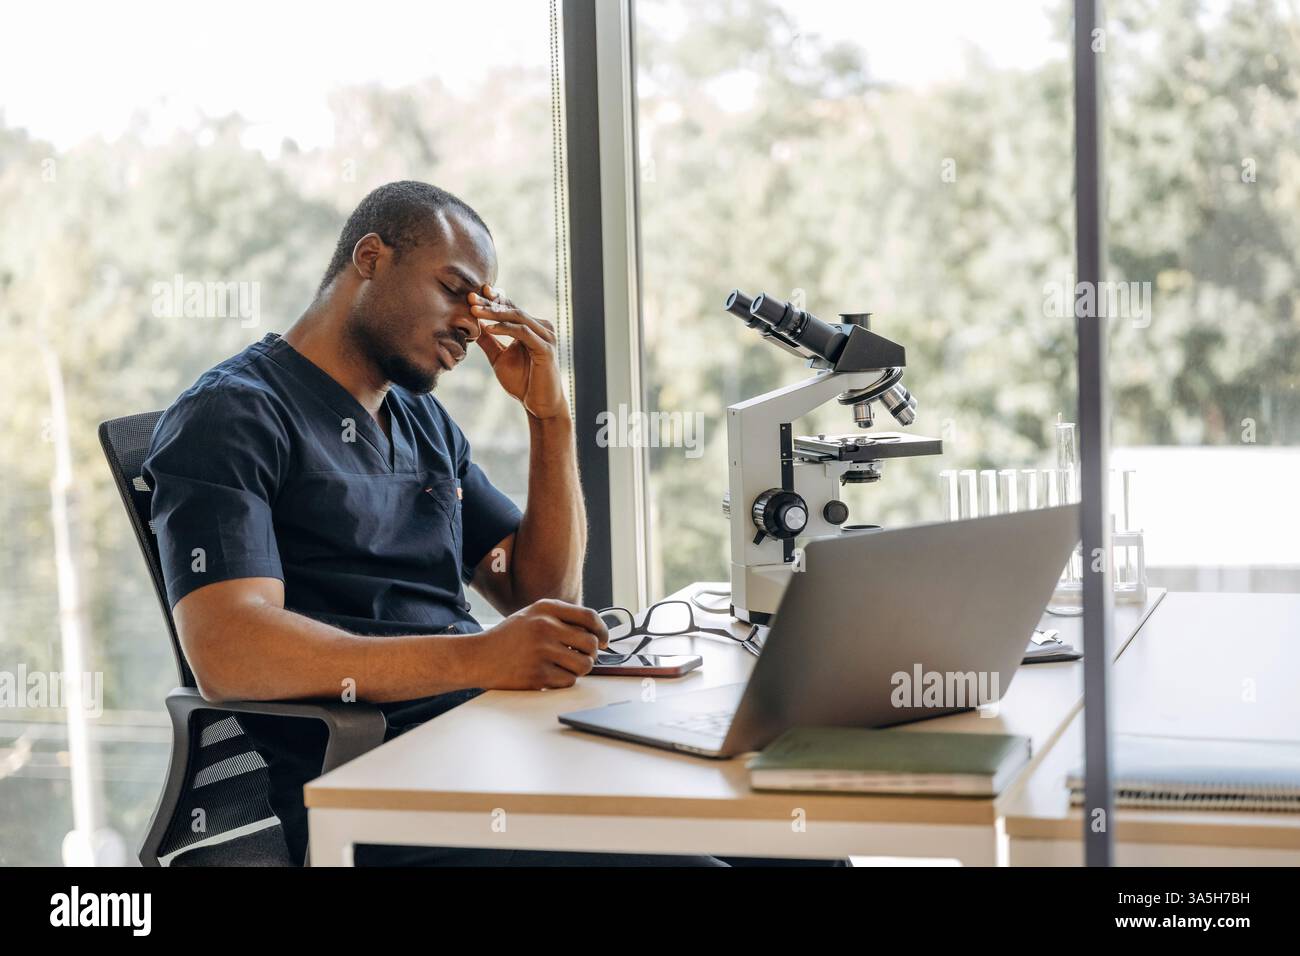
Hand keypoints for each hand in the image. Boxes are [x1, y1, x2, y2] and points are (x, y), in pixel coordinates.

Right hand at [467, 598, 608, 690]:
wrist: (478, 657)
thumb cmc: (509, 638)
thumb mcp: (532, 615)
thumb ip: (561, 618)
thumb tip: (597, 633)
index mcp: (546, 609)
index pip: (589, 617)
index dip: (603, 630)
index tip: (604, 640)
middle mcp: (545, 627)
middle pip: (591, 643)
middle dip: (591, 653)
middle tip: (582, 657)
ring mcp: (542, 652)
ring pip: (584, 665)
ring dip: (580, 669)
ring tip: (566, 667)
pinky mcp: (538, 675)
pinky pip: (569, 681)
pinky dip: (564, 681)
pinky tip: (551, 675)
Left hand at [469, 285, 567, 419]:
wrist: (539, 405)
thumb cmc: (523, 382)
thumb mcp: (499, 358)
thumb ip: (488, 342)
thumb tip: (471, 327)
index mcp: (531, 327)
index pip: (510, 308)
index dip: (492, 300)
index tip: (471, 295)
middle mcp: (541, 328)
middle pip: (512, 309)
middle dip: (490, 303)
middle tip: (470, 297)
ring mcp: (546, 336)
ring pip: (518, 317)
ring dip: (495, 312)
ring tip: (475, 310)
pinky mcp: (546, 348)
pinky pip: (523, 333)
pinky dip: (505, 328)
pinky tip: (489, 328)